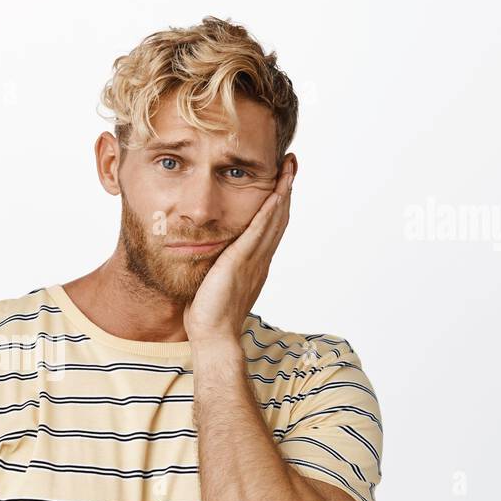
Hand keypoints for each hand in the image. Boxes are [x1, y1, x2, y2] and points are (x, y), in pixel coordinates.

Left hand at [183, 154, 295, 346]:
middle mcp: (260, 259)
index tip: (281, 180)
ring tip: (288, 168)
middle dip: (285, 189)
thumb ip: (217, 267)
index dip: (277, 203)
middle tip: (291, 164)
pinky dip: (269, 211)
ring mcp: (254, 260)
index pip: (270, 227)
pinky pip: (259, 231)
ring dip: (283, 192)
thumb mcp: (215, 283)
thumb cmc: (209, 316)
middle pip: (278, 217)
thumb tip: (209, 256)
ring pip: (274, 219)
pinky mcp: (242, 262)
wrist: (213, 336)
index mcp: (254, 263)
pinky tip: (275, 193)